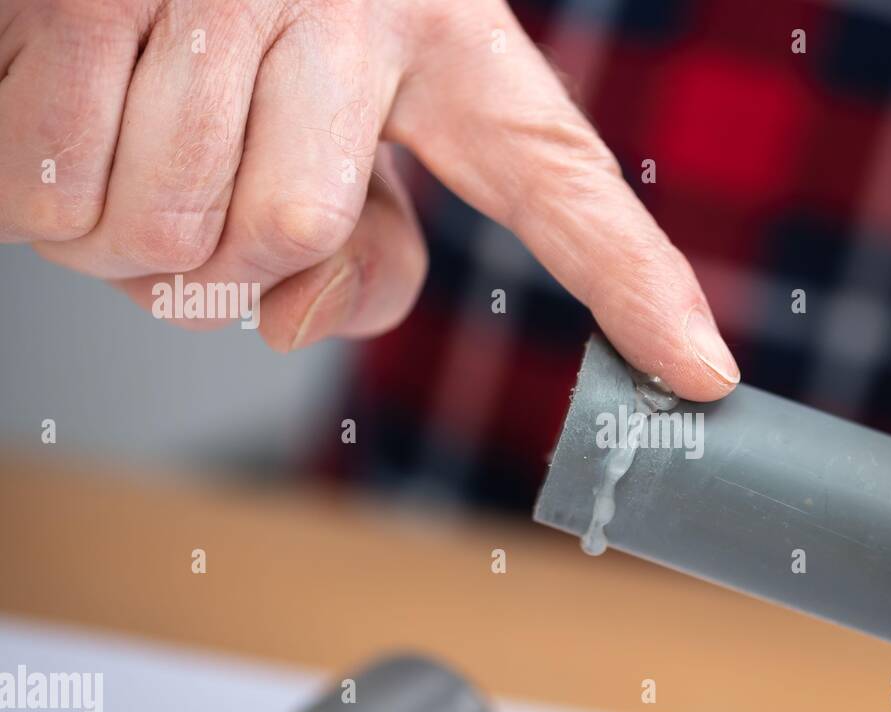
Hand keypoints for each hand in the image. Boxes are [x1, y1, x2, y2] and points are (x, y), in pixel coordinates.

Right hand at [0, 0, 738, 398]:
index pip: (561, 178)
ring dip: (123, 236)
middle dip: (226, 264)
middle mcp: (350, 1)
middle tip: (200, 192)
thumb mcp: (333, 119)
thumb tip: (297, 321)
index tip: (702, 374)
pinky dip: (38, 198)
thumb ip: (353, 236)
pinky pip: (52, 188)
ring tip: (128, 144)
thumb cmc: (227, 14)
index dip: (636, 286)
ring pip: (170, 228)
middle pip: (292, 237)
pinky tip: (57, 117)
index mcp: (445, 36)